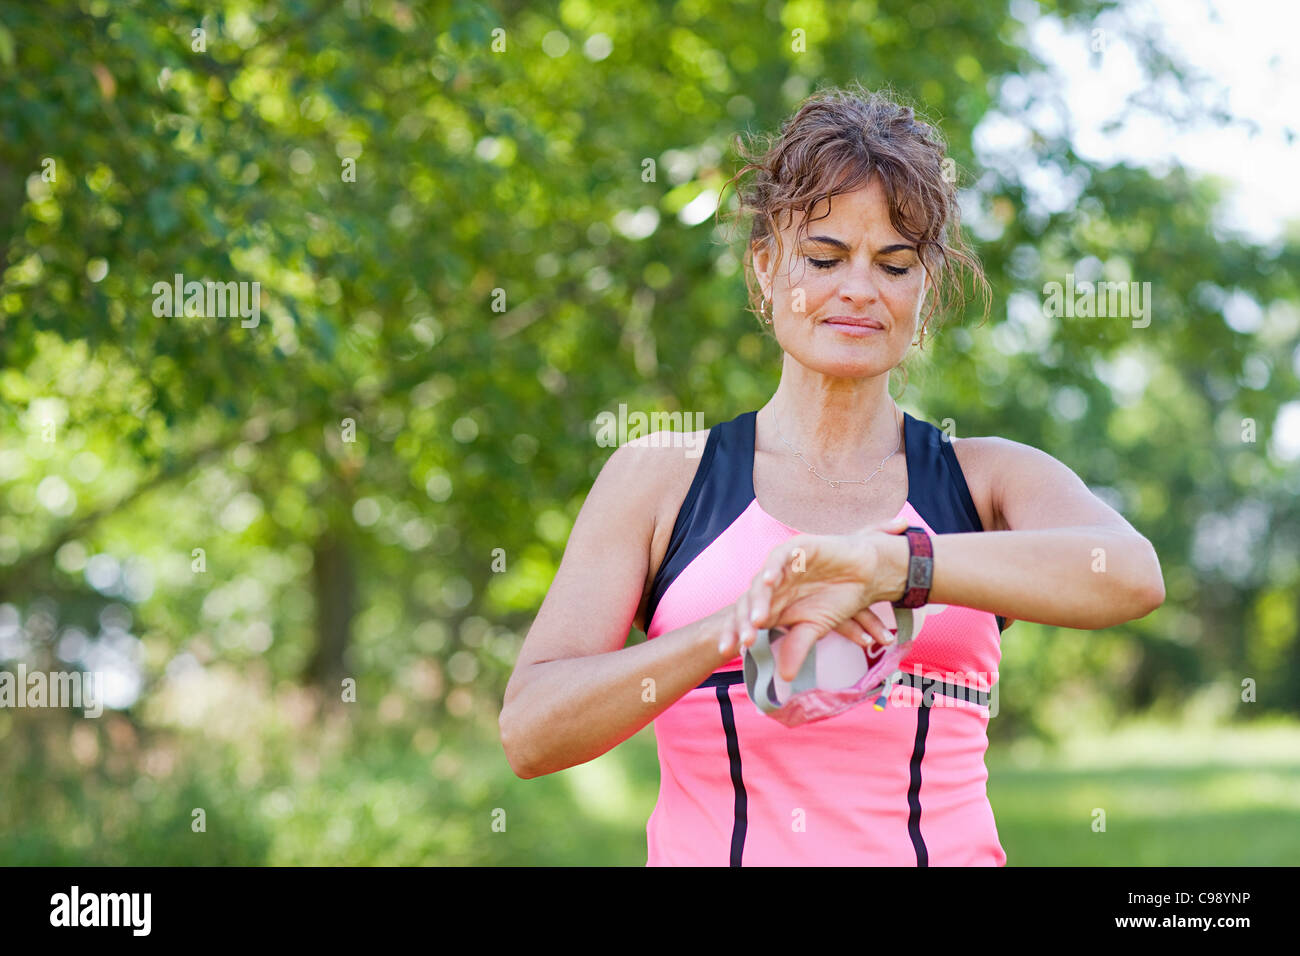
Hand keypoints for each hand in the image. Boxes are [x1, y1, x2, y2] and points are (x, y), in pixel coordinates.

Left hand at [717, 515, 909, 680]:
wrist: (867, 574)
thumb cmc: (838, 599)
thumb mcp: (814, 627)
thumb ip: (797, 647)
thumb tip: (784, 678)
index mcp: (772, 604)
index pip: (746, 619)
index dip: (736, 633)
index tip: (728, 651)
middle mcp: (773, 585)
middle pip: (748, 603)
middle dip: (744, 622)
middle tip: (747, 641)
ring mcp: (782, 566)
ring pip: (761, 583)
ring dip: (758, 600)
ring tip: (757, 620)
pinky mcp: (796, 548)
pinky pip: (779, 557)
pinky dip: (772, 568)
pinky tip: (769, 581)